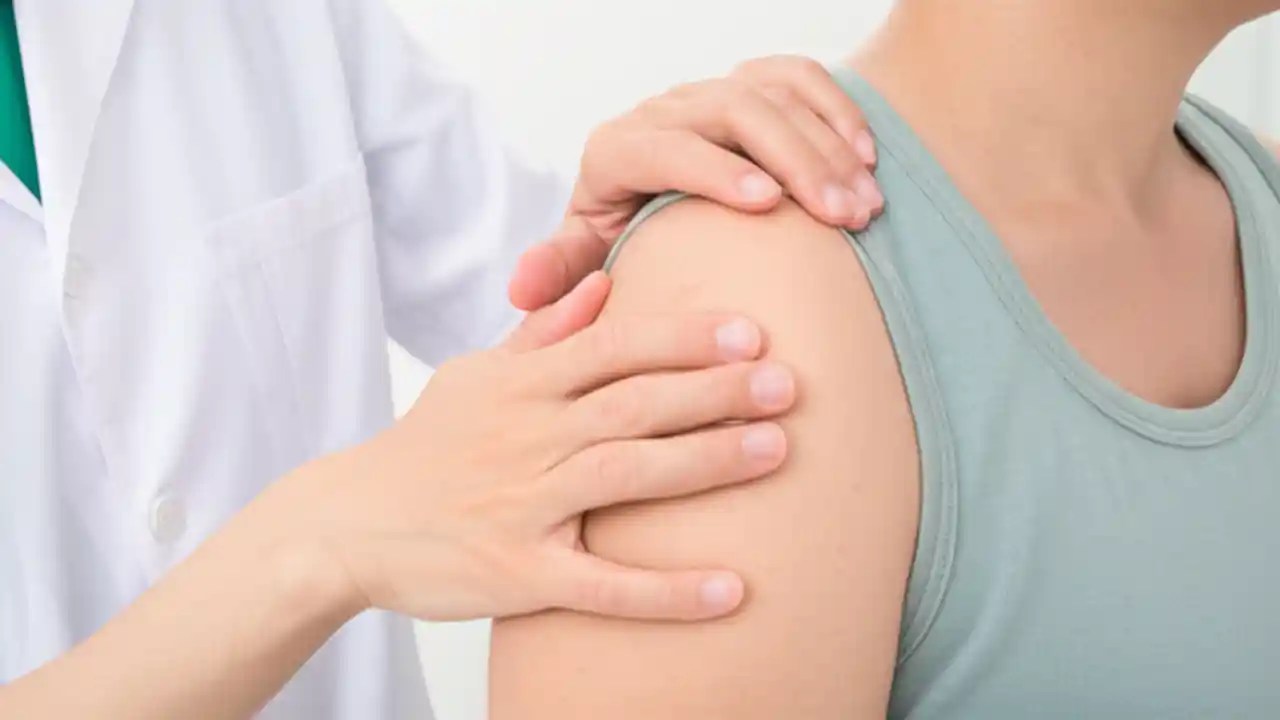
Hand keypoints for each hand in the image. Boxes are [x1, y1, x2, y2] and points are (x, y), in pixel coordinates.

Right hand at [296, 274, 796, 621]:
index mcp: (522, 385)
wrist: (349, 523)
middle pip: (633, 403)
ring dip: (706, 461)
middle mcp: (526, 438)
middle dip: (716, 390)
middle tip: (789, 383)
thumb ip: (542, 334)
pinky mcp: (517, 575)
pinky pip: (601, 584)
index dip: (683, 336)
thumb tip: (601, 282)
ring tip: (778, 450)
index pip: (613, 347)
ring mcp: (522, 506)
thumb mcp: (476, 377)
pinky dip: (666, 590)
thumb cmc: (425, 447)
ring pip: (625, 475)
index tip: (750, 327)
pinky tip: (730, 591)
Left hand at [508, 55, 880, 310]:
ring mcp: (711, 95)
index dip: (714, 169)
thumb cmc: (620, 237)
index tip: (766, 203)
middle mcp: (665, 112)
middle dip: (795, 161)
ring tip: (864, 205)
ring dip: (827, 147)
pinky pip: (798, 78)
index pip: (664, 146)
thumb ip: (563, 270)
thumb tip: (521, 290)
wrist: (648, 198)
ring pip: (774, 96)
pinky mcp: (751, 86)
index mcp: (617, 151)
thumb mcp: (589, 255)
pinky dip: (836, 110)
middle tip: (845, 216)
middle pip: (734, 112)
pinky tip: (866, 158)